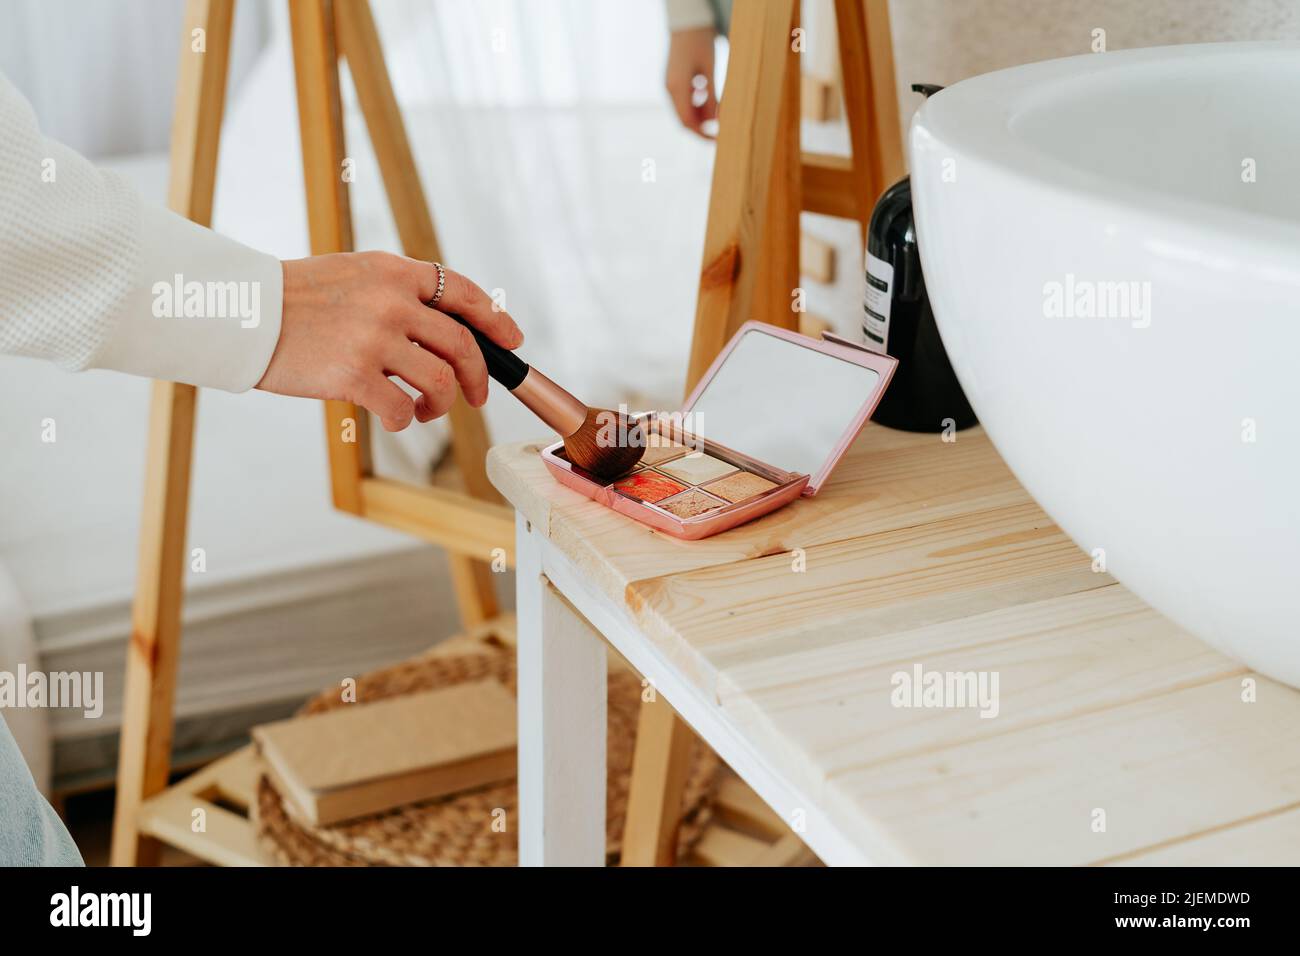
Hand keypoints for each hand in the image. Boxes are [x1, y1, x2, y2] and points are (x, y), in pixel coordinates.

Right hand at [259, 252, 522, 430]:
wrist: (242, 312)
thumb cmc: (295, 300)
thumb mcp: (353, 275)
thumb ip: (398, 294)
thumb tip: (446, 330)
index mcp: (393, 271)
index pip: (462, 293)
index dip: (495, 319)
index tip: (512, 340)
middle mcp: (391, 301)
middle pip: (462, 344)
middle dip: (478, 377)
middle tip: (475, 396)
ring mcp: (374, 338)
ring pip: (440, 382)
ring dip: (440, 405)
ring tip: (423, 410)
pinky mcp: (353, 375)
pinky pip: (401, 409)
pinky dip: (403, 420)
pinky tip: (393, 416)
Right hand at [665, 27, 717, 137]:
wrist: (687, 22)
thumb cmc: (700, 42)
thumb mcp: (710, 70)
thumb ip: (712, 96)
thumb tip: (718, 121)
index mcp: (677, 88)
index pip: (688, 122)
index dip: (703, 134)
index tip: (719, 139)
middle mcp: (670, 89)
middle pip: (684, 119)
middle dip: (703, 125)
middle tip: (721, 124)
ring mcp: (669, 85)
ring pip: (684, 110)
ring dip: (701, 112)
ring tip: (717, 103)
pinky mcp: (673, 80)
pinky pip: (683, 100)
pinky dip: (696, 102)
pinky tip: (707, 92)